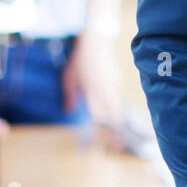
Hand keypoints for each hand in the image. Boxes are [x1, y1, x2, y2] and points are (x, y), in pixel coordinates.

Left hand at [62, 29, 124, 146]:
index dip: (100, 130)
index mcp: (92, 90)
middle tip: (116, 146)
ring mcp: (114, 84)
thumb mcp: (69, 77)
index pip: (99, 115)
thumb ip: (70, 96)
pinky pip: (117, 98)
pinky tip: (115, 116)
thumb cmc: (81, 59)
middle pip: (114, 114)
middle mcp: (105, 89)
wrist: (98, 40)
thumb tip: (68, 112)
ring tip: (118, 137)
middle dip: (115, 130)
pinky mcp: (117, 80)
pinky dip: (116, 109)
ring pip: (118, 107)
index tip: (100, 144)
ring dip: (117, 122)